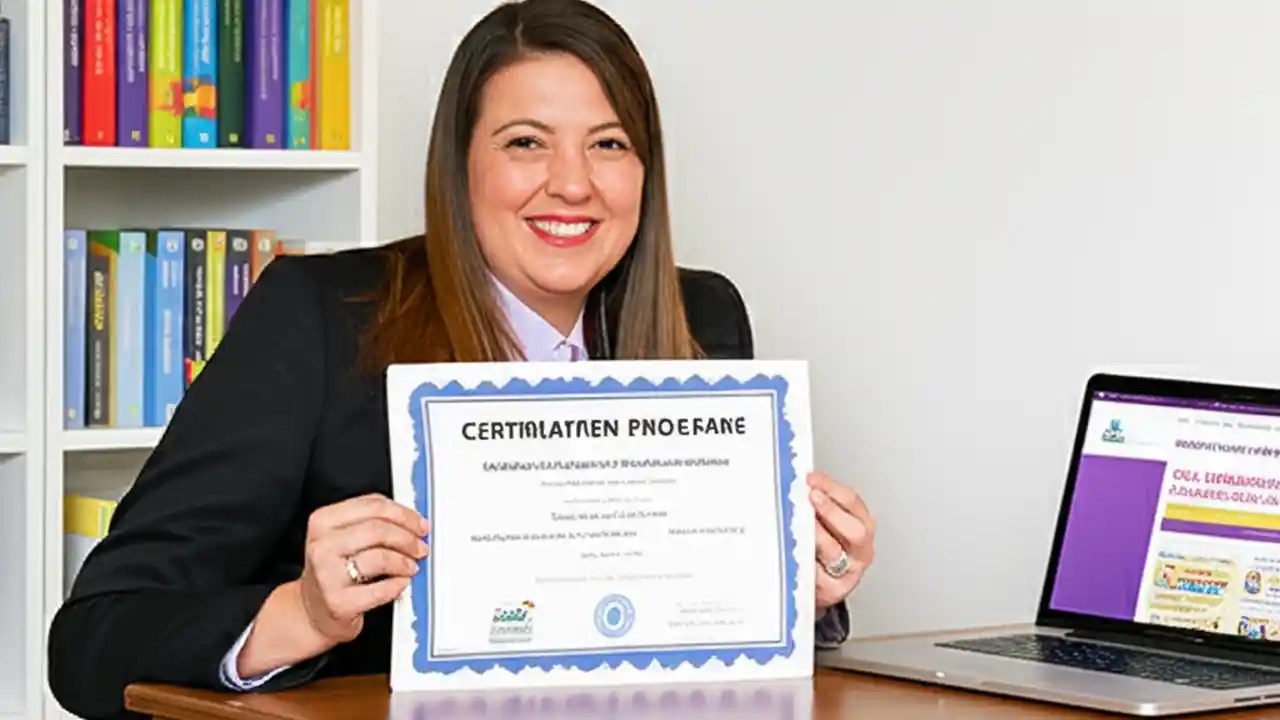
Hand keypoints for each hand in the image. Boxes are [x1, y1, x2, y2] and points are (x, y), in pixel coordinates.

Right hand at [298, 492, 428, 644]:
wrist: (312, 611)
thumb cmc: (333, 571)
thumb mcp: (342, 537)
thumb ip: (371, 522)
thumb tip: (411, 520)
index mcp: (323, 521)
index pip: (373, 506)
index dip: (404, 514)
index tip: (420, 524)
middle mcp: (321, 546)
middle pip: (378, 530)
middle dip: (407, 538)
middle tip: (421, 547)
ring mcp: (327, 575)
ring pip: (380, 558)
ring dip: (404, 562)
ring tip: (411, 566)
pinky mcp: (338, 602)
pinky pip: (380, 589)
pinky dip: (398, 585)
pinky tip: (401, 583)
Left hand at [808, 471, 874, 612]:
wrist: (825, 586)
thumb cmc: (827, 549)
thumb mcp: (830, 523)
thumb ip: (820, 505)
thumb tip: (802, 484)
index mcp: (862, 526)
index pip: (852, 502)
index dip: (831, 487)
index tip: (812, 479)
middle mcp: (861, 550)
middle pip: (855, 530)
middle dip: (832, 511)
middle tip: (812, 497)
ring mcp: (850, 572)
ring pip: (835, 552)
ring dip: (816, 534)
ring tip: (799, 522)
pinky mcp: (834, 590)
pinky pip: (818, 574)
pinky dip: (806, 561)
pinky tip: (794, 551)